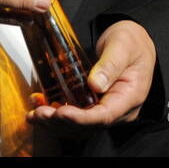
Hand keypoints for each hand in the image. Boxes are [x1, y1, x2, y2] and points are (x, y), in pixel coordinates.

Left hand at [27, 20, 156, 133]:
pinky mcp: (94, 105)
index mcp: (130, 97)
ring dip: (55, 123)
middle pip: (88, 126)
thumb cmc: (132, 42)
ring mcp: (105, 109)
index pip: (104, 116)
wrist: (133, 41)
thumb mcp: (123, 45)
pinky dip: (56, 115)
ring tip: (35, 113)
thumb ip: (111, 64)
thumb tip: (96, 84)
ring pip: (79, 126)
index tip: (61, 113)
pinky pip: (75, 116)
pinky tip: (40, 105)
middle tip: (40, 113)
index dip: (81, 118)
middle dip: (61, 122)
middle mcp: (118, 109)